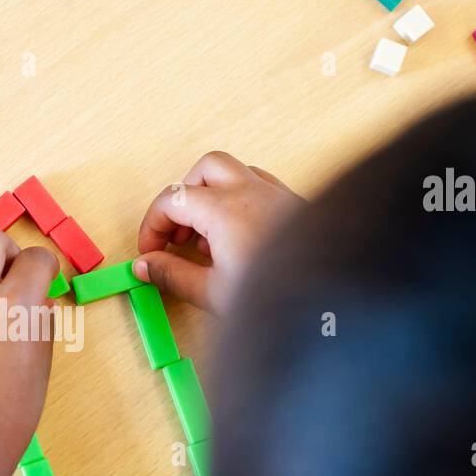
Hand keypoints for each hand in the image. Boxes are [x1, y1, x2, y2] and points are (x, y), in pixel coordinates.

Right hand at [134, 151, 300, 314]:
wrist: (329, 306)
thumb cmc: (279, 301)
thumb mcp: (213, 293)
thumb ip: (172, 274)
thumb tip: (146, 266)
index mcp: (227, 210)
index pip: (173, 199)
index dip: (153, 224)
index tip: (151, 251)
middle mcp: (254, 193)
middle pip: (204, 169)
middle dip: (183, 197)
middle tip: (175, 233)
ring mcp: (279, 196)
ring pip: (235, 172)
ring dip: (212, 195)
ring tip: (206, 239)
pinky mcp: (296, 207)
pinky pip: (261, 186)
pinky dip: (240, 200)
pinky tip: (237, 235)